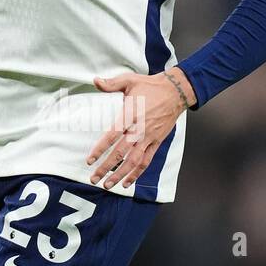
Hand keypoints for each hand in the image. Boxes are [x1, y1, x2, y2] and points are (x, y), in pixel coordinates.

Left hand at [86, 67, 195, 190]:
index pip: (111, 136)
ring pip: (133, 161)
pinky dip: (136, 173)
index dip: (100, 149)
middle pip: (120, 153)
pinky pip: (146, 161)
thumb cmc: (150, 86)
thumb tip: (95, 80)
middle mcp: (139, 129)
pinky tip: (127, 182)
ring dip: (120, 175)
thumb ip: (111, 83)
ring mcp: (149, 138)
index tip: (90, 160)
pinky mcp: (156, 142)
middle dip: (106, 168)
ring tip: (108, 185)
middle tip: (94, 178)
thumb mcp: (129, 80)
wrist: (176, 92)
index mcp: (130, 115)